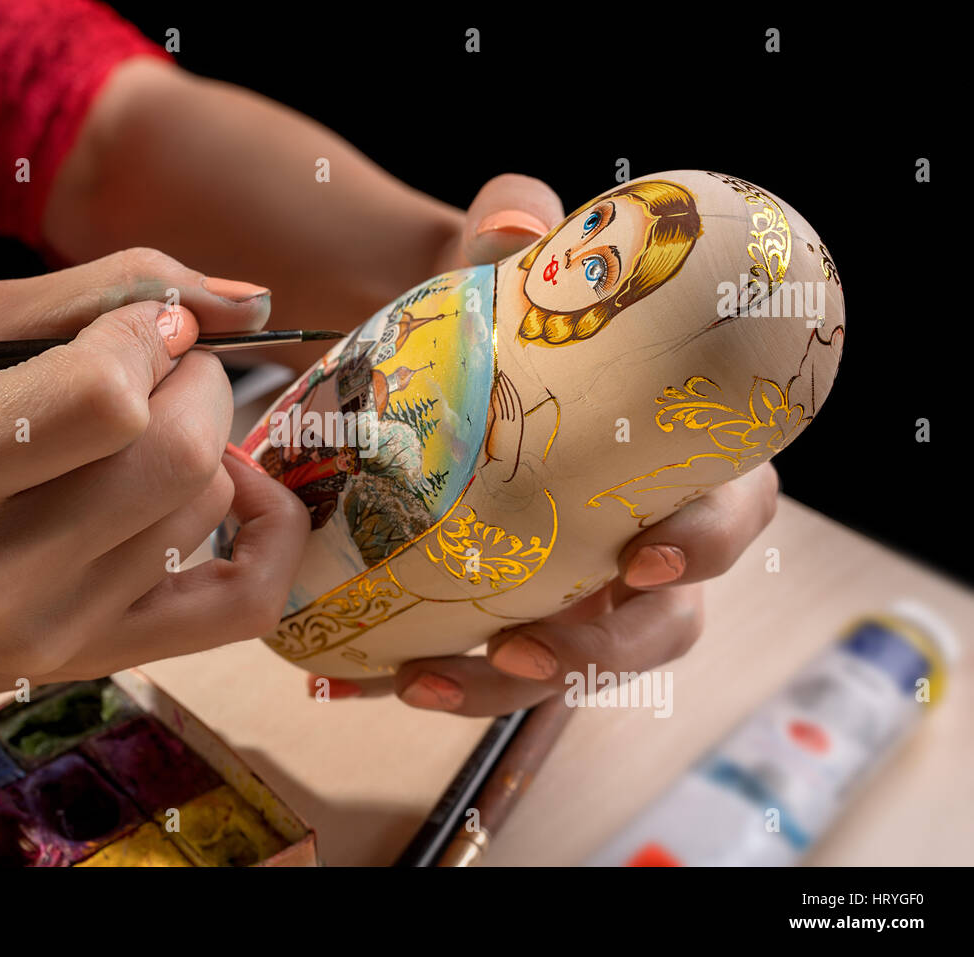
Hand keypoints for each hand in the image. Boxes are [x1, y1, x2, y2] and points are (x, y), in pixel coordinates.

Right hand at [0, 248, 308, 757]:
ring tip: (147, 433)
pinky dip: (268, 528)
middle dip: (193, 382)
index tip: (132, 330)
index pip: (101, 394)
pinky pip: (245, 600)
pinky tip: (237, 489)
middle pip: (177, 454)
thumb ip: (97, 292)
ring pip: (208, 504)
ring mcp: (52, 634)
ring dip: (205, 443)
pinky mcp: (101, 663)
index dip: (143, 337)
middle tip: (159, 370)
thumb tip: (247, 303)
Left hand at [304, 174, 772, 714]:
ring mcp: (581, 586)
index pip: (732, 507)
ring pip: (582, 662)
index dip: (707, 541)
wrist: (422, 349)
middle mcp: (645, 534)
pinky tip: (393, 680)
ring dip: (521, 682)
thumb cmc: (497, 308)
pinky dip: (455, 681)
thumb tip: (512, 222)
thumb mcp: (504, 254)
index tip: (649, 554)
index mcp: (678, 454)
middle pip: (666, 617)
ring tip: (442, 679)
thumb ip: (515, 220)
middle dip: (611, 645)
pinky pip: (501, 669)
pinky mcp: (516, 613)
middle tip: (536, 644)